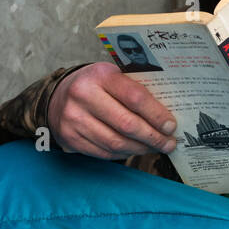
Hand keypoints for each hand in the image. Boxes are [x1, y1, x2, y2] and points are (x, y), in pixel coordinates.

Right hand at [47, 62, 177, 157]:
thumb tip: (166, 116)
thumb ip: (134, 89)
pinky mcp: (70, 138)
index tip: (171, 126)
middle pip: (127, 124)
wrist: (57, 96)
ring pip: (116, 142)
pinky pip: (104, 152)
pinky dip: (124, 153)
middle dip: (153, 137)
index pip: (135, 97)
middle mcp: (83, 95)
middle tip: (169, 143)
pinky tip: (136, 150)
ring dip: (140, 149)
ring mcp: (74, 119)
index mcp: (100, 75)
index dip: (156, 115)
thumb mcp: (112, 76)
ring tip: (155, 148)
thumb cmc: (95, 85)